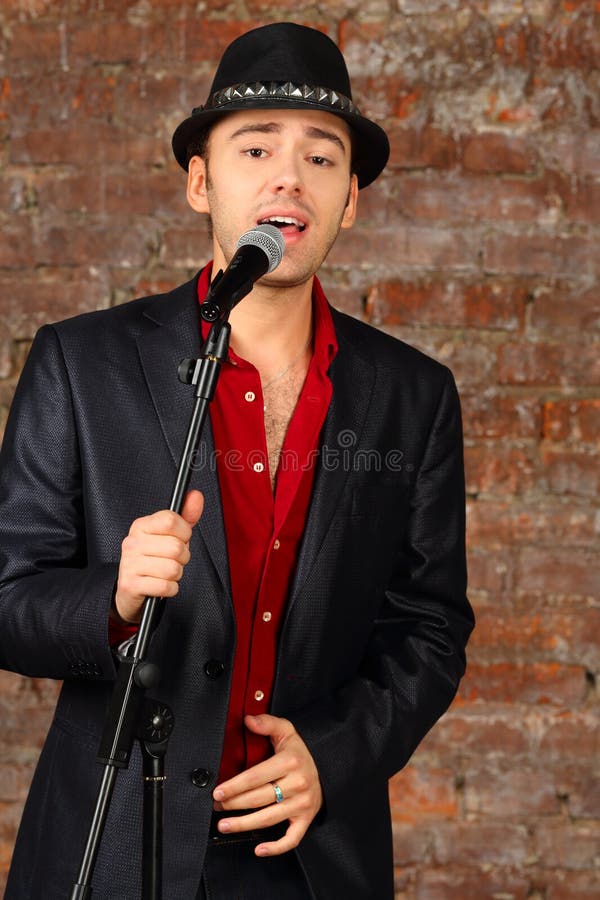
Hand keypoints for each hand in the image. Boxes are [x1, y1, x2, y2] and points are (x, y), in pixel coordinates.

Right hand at [113, 490, 203, 623]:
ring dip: (176, 574)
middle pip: (176, 547)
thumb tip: (196, 495)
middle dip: (183, 557)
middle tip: (172, 559)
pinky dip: (170, 588)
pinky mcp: (131, 585)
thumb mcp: (169, 534)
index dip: (184, 532)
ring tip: (165, 572)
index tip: (180, 538)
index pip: (171, 520)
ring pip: (173, 569)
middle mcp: (132, 542)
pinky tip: (160, 584)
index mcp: (141, 526)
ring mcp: (130, 564)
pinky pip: (166, 587)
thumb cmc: (153, 558)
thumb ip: (186, 516)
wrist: (130, 588)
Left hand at [212, 714, 322, 856]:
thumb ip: (267, 723)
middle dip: (233, 804)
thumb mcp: (286, 731)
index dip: (235, 785)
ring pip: (269, 819)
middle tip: (216, 805)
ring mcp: (302, 804)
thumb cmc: (298, 753)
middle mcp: (298, 784)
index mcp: (291, 761)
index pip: (257, 776)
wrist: (327, 770)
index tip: (218, 790)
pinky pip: (291, 839)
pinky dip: (275, 847)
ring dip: (244, 824)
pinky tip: (258, 849)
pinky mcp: (305, 820)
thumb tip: (248, 720)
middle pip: (259, 798)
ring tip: (224, 825)